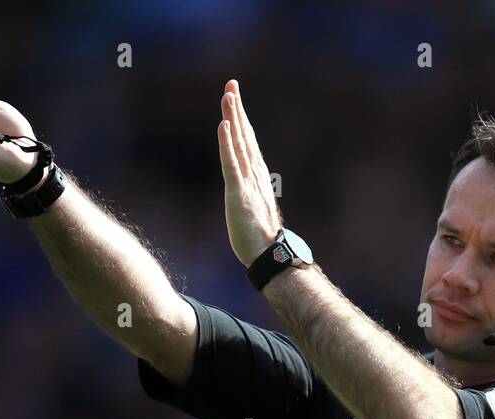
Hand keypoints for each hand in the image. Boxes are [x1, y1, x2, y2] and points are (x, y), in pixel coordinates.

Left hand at [217, 80, 282, 266]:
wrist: (270, 257)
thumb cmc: (261, 239)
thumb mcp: (254, 210)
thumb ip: (251, 195)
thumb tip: (248, 192)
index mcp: (257, 177)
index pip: (247, 142)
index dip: (241, 120)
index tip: (235, 99)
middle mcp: (255, 174)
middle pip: (244, 135)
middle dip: (237, 109)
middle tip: (231, 85)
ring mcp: (248, 182)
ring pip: (239, 144)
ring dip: (233, 118)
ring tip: (228, 95)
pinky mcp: (239, 194)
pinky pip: (232, 164)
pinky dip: (227, 144)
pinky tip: (224, 126)